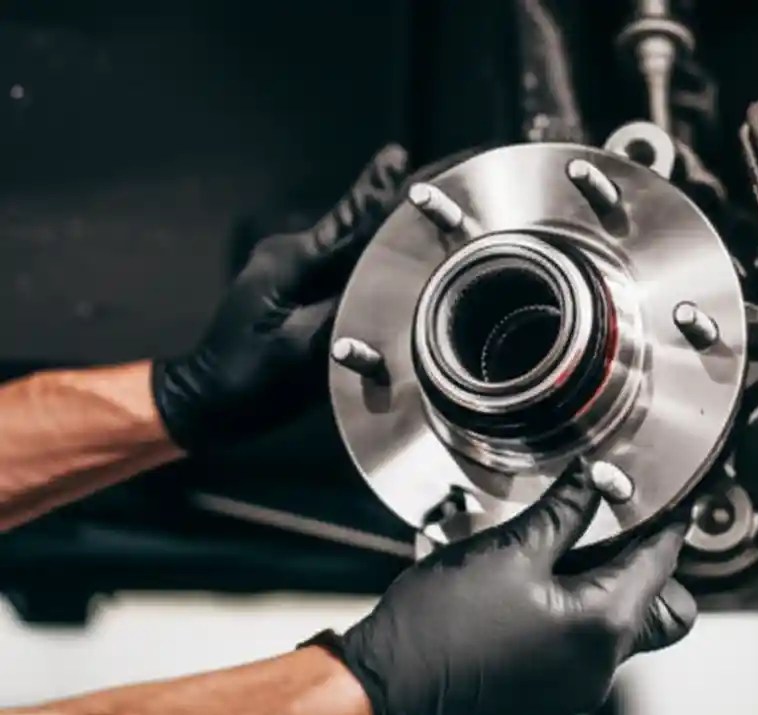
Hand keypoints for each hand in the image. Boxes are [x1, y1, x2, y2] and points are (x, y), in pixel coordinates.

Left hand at [151, 144, 408, 449]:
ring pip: (353, 240)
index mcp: (290, 264)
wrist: (205, 400)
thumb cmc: (244, 381)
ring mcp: (295, 268)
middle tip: (438, 168)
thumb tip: (384, 284)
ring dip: (391, 218)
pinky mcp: (301, 286)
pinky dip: (377, 247)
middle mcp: (293, 255)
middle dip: (397, 195)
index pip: (347, 225)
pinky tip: (406, 238)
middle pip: (356, 223)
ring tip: (433, 195)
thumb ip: (341, 314)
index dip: (376, 193)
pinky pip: (347, 263)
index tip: (398, 157)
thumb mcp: (294, 353)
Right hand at [333, 460, 696, 714]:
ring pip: (622, 626)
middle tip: (628, 525)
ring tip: (570, 543)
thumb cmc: (439, 628)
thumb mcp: (509, 550)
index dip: (669, 524)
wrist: (385, 688)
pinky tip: (539, 578)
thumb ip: (564, 510)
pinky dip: (578, 607)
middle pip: (662, 609)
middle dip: (653, 565)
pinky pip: (585, 643)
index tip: (675, 501)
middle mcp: (599, 664)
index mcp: (602, 625)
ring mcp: (575, 683)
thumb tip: (593, 479)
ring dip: (610, 583)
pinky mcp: (548, 689)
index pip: (661, 564)